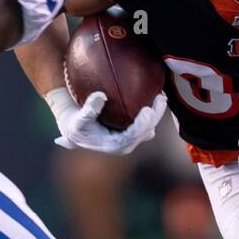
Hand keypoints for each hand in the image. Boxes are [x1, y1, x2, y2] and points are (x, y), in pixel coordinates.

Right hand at [48, 88, 166, 154]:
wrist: (76, 131)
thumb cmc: (77, 125)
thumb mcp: (79, 118)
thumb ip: (89, 109)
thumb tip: (101, 95)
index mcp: (115, 145)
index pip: (133, 135)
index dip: (142, 124)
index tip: (147, 110)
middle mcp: (126, 144)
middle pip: (146, 132)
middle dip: (155, 116)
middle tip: (161, 98)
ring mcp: (131, 139)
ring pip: (149, 128)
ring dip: (157, 113)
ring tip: (162, 95)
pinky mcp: (133, 133)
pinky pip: (146, 123)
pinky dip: (152, 111)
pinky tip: (155, 93)